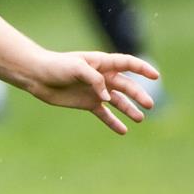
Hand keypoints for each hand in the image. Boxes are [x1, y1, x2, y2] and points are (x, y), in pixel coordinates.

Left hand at [20, 51, 158, 134]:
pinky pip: (105, 114)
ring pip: (119, 101)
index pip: (128, 64)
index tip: (155, 76)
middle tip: (149, 105)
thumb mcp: (76, 67)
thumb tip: (107, 97)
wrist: (38, 77)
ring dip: (130, 109)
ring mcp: (97, 91)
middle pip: (126, 85)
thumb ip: (94, 79)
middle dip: (138, 94)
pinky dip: (113, 122)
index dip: (142, 69)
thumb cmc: (57, 66)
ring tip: (140, 118)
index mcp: (102, 63)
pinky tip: (123, 131)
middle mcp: (103, 77)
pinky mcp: (88, 103)